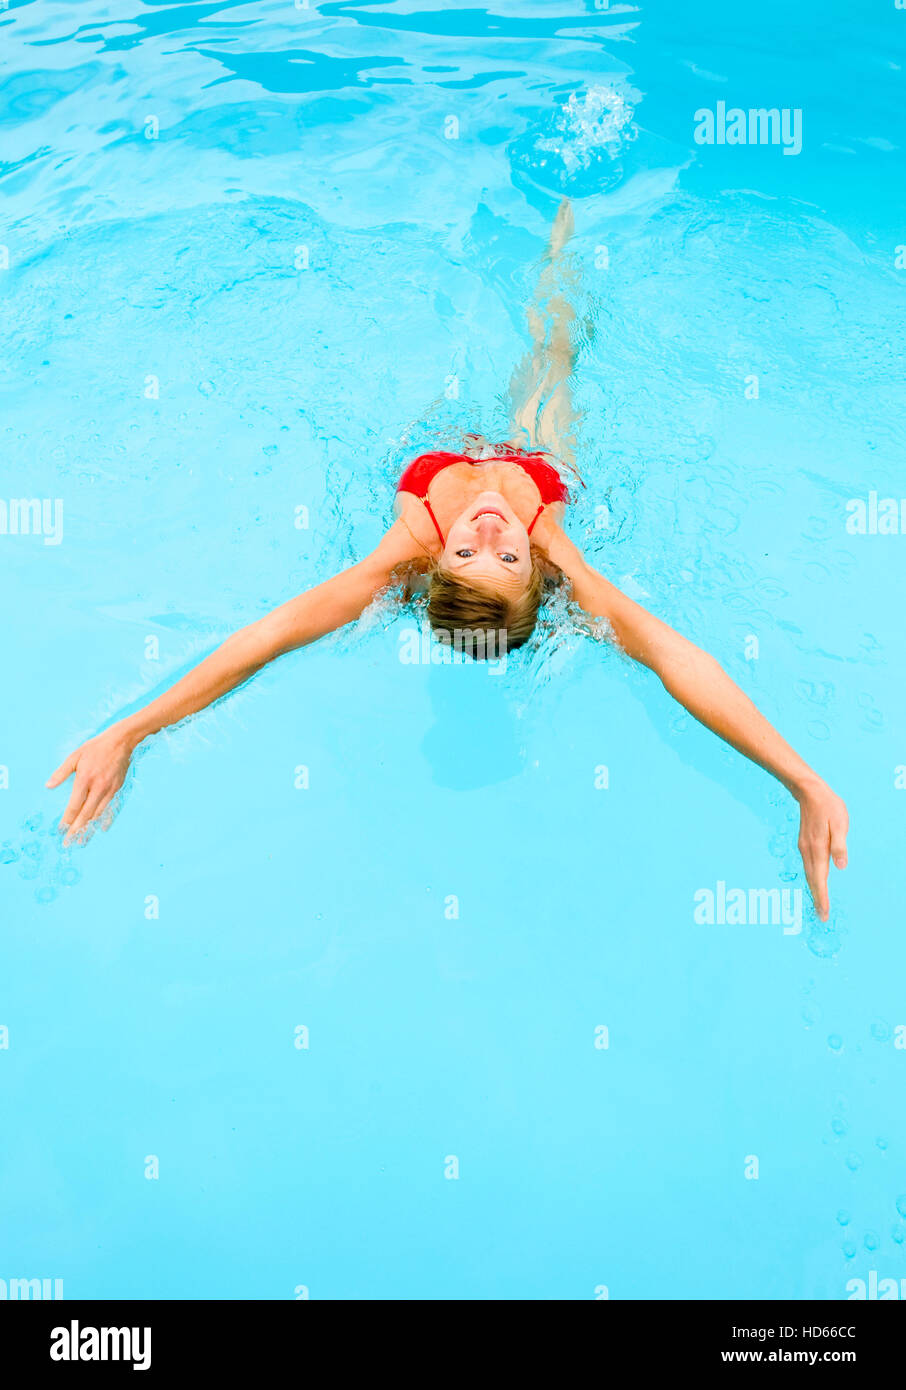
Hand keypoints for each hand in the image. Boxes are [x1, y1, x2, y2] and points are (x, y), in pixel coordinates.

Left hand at [46, 723, 137, 844]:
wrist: (121, 742)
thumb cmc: (96, 748)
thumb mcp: (75, 756)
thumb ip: (61, 772)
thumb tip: (48, 786)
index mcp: (84, 779)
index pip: (74, 806)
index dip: (67, 820)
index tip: (60, 830)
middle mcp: (97, 788)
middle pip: (85, 814)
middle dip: (76, 830)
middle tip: (68, 843)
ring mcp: (109, 790)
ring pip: (97, 814)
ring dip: (89, 829)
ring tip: (81, 841)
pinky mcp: (117, 790)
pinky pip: (109, 809)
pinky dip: (104, 820)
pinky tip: (99, 829)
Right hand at [795, 779, 848, 920]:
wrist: (809, 792)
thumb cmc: (829, 807)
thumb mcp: (841, 823)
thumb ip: (840, 845)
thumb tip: (840, 866)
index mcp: (818, 848)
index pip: (820, 879)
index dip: (822, 897)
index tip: (824, 913)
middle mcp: (808, 851)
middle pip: (812, 880)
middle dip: (817, 899)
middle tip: (822, 916)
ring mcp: (804, 848)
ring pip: (809, 874)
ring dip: (814, 890)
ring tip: (820, 904)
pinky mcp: (804, 844)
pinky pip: (808, 866)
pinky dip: (812, 879)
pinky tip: (816, 882)